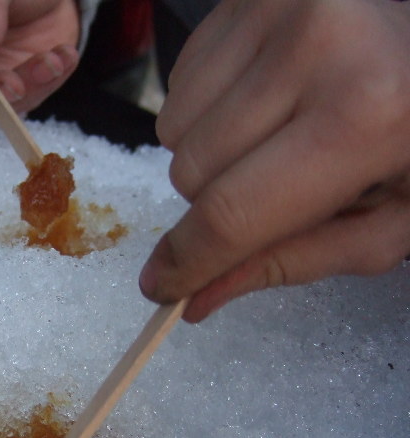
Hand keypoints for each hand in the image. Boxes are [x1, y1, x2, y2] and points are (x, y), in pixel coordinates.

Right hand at [141, 0, 409, 321]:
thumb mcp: (387, 222)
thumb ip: (290, 261)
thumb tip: (197, 296)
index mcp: (364, 119)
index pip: (234, 214)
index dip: (188, 263)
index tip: (162, 287)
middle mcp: (314, 48)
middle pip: (189, 174)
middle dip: (216, 200)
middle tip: (274, 186)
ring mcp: (274, 5)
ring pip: (171, 131)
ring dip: (208, 153)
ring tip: (272, 136)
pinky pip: (177, 82)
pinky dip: (207, 108)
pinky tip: (261, 99)